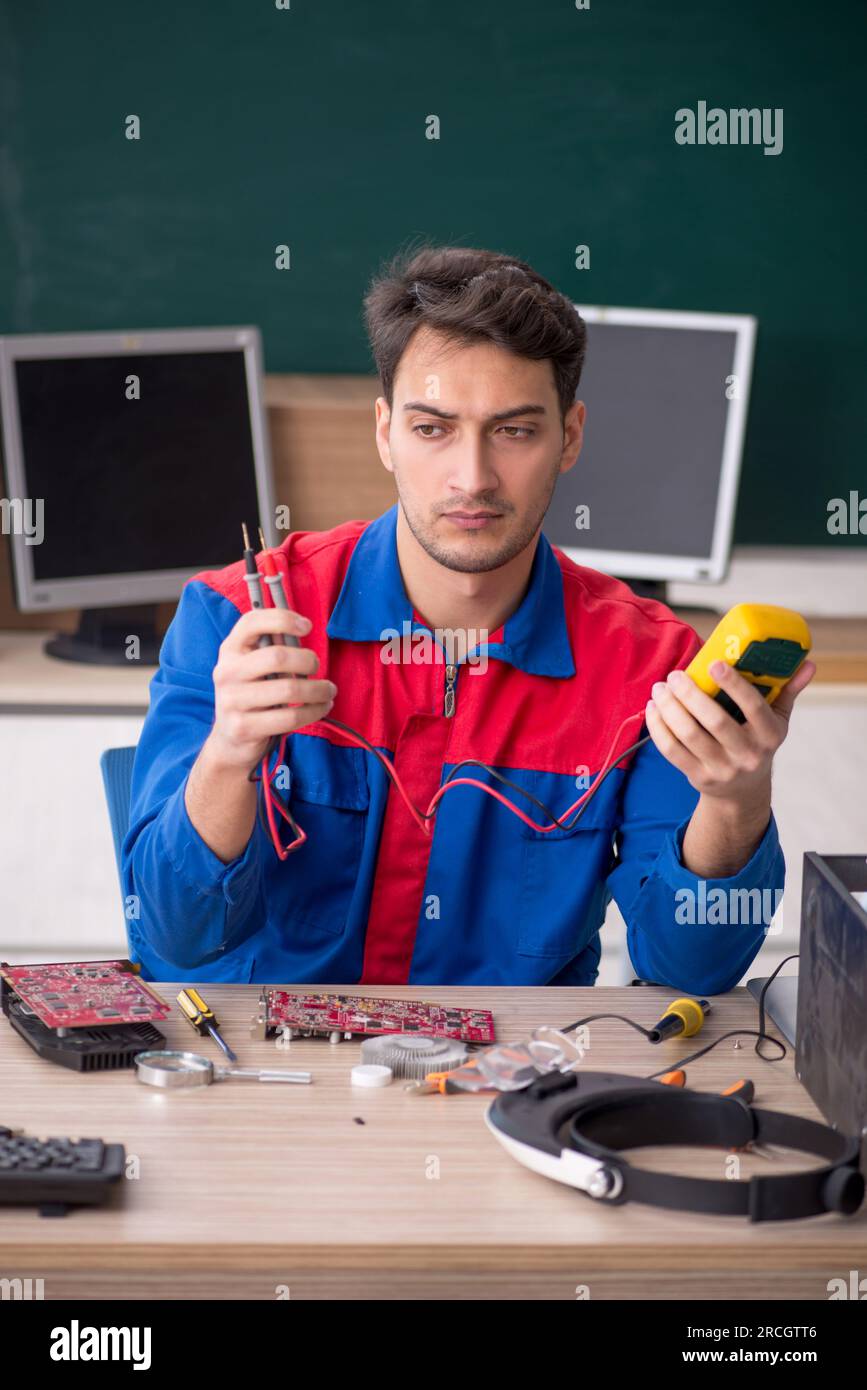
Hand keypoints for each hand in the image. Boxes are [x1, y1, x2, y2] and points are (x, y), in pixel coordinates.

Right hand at [207, 607, 337, 770]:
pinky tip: (321, 707)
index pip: (251, 622)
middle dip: (307, 660)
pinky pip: (290, 717)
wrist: (230, 739)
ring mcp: (232, 701)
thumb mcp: (254, 667)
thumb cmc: (252, 694)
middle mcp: (226, 672)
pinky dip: (314, 711)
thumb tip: (303, 631)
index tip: (307, 626)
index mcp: (230, 650)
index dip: (282, 619)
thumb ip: (272, 648)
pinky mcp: (244, 727)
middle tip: (318, 666)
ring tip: (329, 691)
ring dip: (318, 689)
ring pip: (289, 689)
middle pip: (277, 657)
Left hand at [644, 656, 815, 806]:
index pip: (754, 707)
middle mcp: (748, 754)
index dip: (734, 685)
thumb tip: (808, 665)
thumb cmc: (757, 743)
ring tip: (660, 688)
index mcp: (770, 735)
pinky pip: (672, 751)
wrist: (742, 791)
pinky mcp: (698, 777)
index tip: (714, 664)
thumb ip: (787, 692)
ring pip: (689, 735)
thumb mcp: (776, 721)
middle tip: (675, 675)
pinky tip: (654, 708)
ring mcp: (722, 769)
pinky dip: (658, 728)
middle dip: (691, 694)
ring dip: (670, 708)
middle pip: (715, 721)